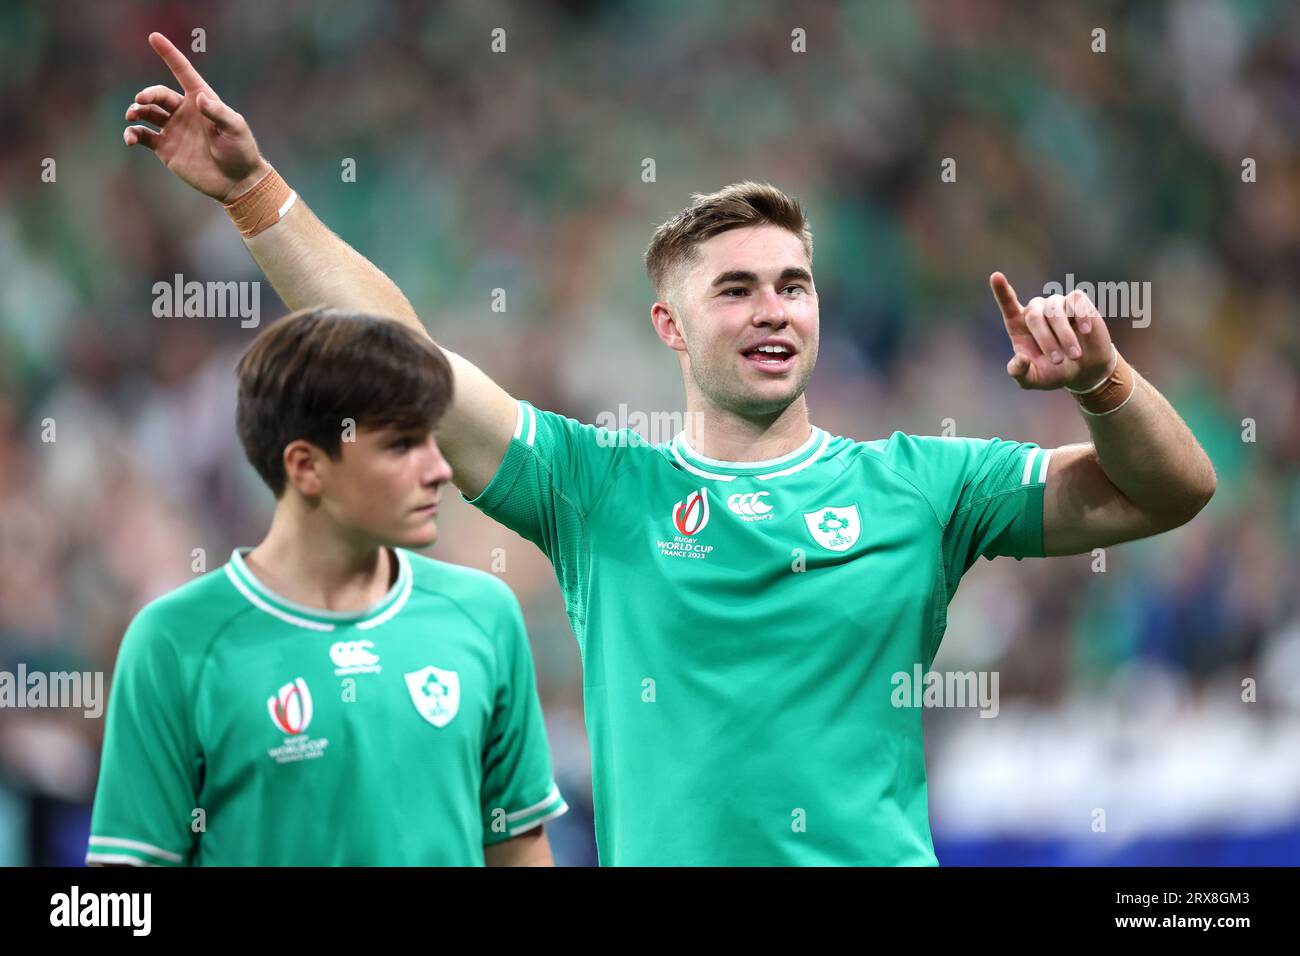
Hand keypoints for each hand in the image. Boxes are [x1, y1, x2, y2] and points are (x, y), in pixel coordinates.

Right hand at [124, 32, 269, 201]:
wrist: (237, 182)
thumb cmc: (240, 151)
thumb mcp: (235, 129)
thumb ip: (218, 113)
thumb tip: (200, 99)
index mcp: (201, 100)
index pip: (183, 72)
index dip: (169, 54)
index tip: (154, 37)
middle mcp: (184, 111)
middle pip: (158, 95)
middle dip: (147, 95)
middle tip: (141, 101)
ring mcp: (173, 129)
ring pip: (146, 113)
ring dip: (135, 111)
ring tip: (132, 118)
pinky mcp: (165, 148)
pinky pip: (142, 136)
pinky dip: (133, 134)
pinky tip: (131, 139)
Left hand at [989, 272, 1114, 390]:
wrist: (1085, 370)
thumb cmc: (1054, 372)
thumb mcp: (1033, 379)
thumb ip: (1020, 372)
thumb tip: (1019, 359)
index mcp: (1018, 324)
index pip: (1008, 304)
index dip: (1001, 290)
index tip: (995, 276)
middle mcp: (1036, 310)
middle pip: (1035, 316)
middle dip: (1047, 340)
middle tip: (1058, 361)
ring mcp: (1057, 304)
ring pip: (1056, 310)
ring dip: (1065, 335)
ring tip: (1074, 356)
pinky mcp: (1078, 302)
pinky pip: (1077, 301)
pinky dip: (1082, 316)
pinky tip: (1085, 332)